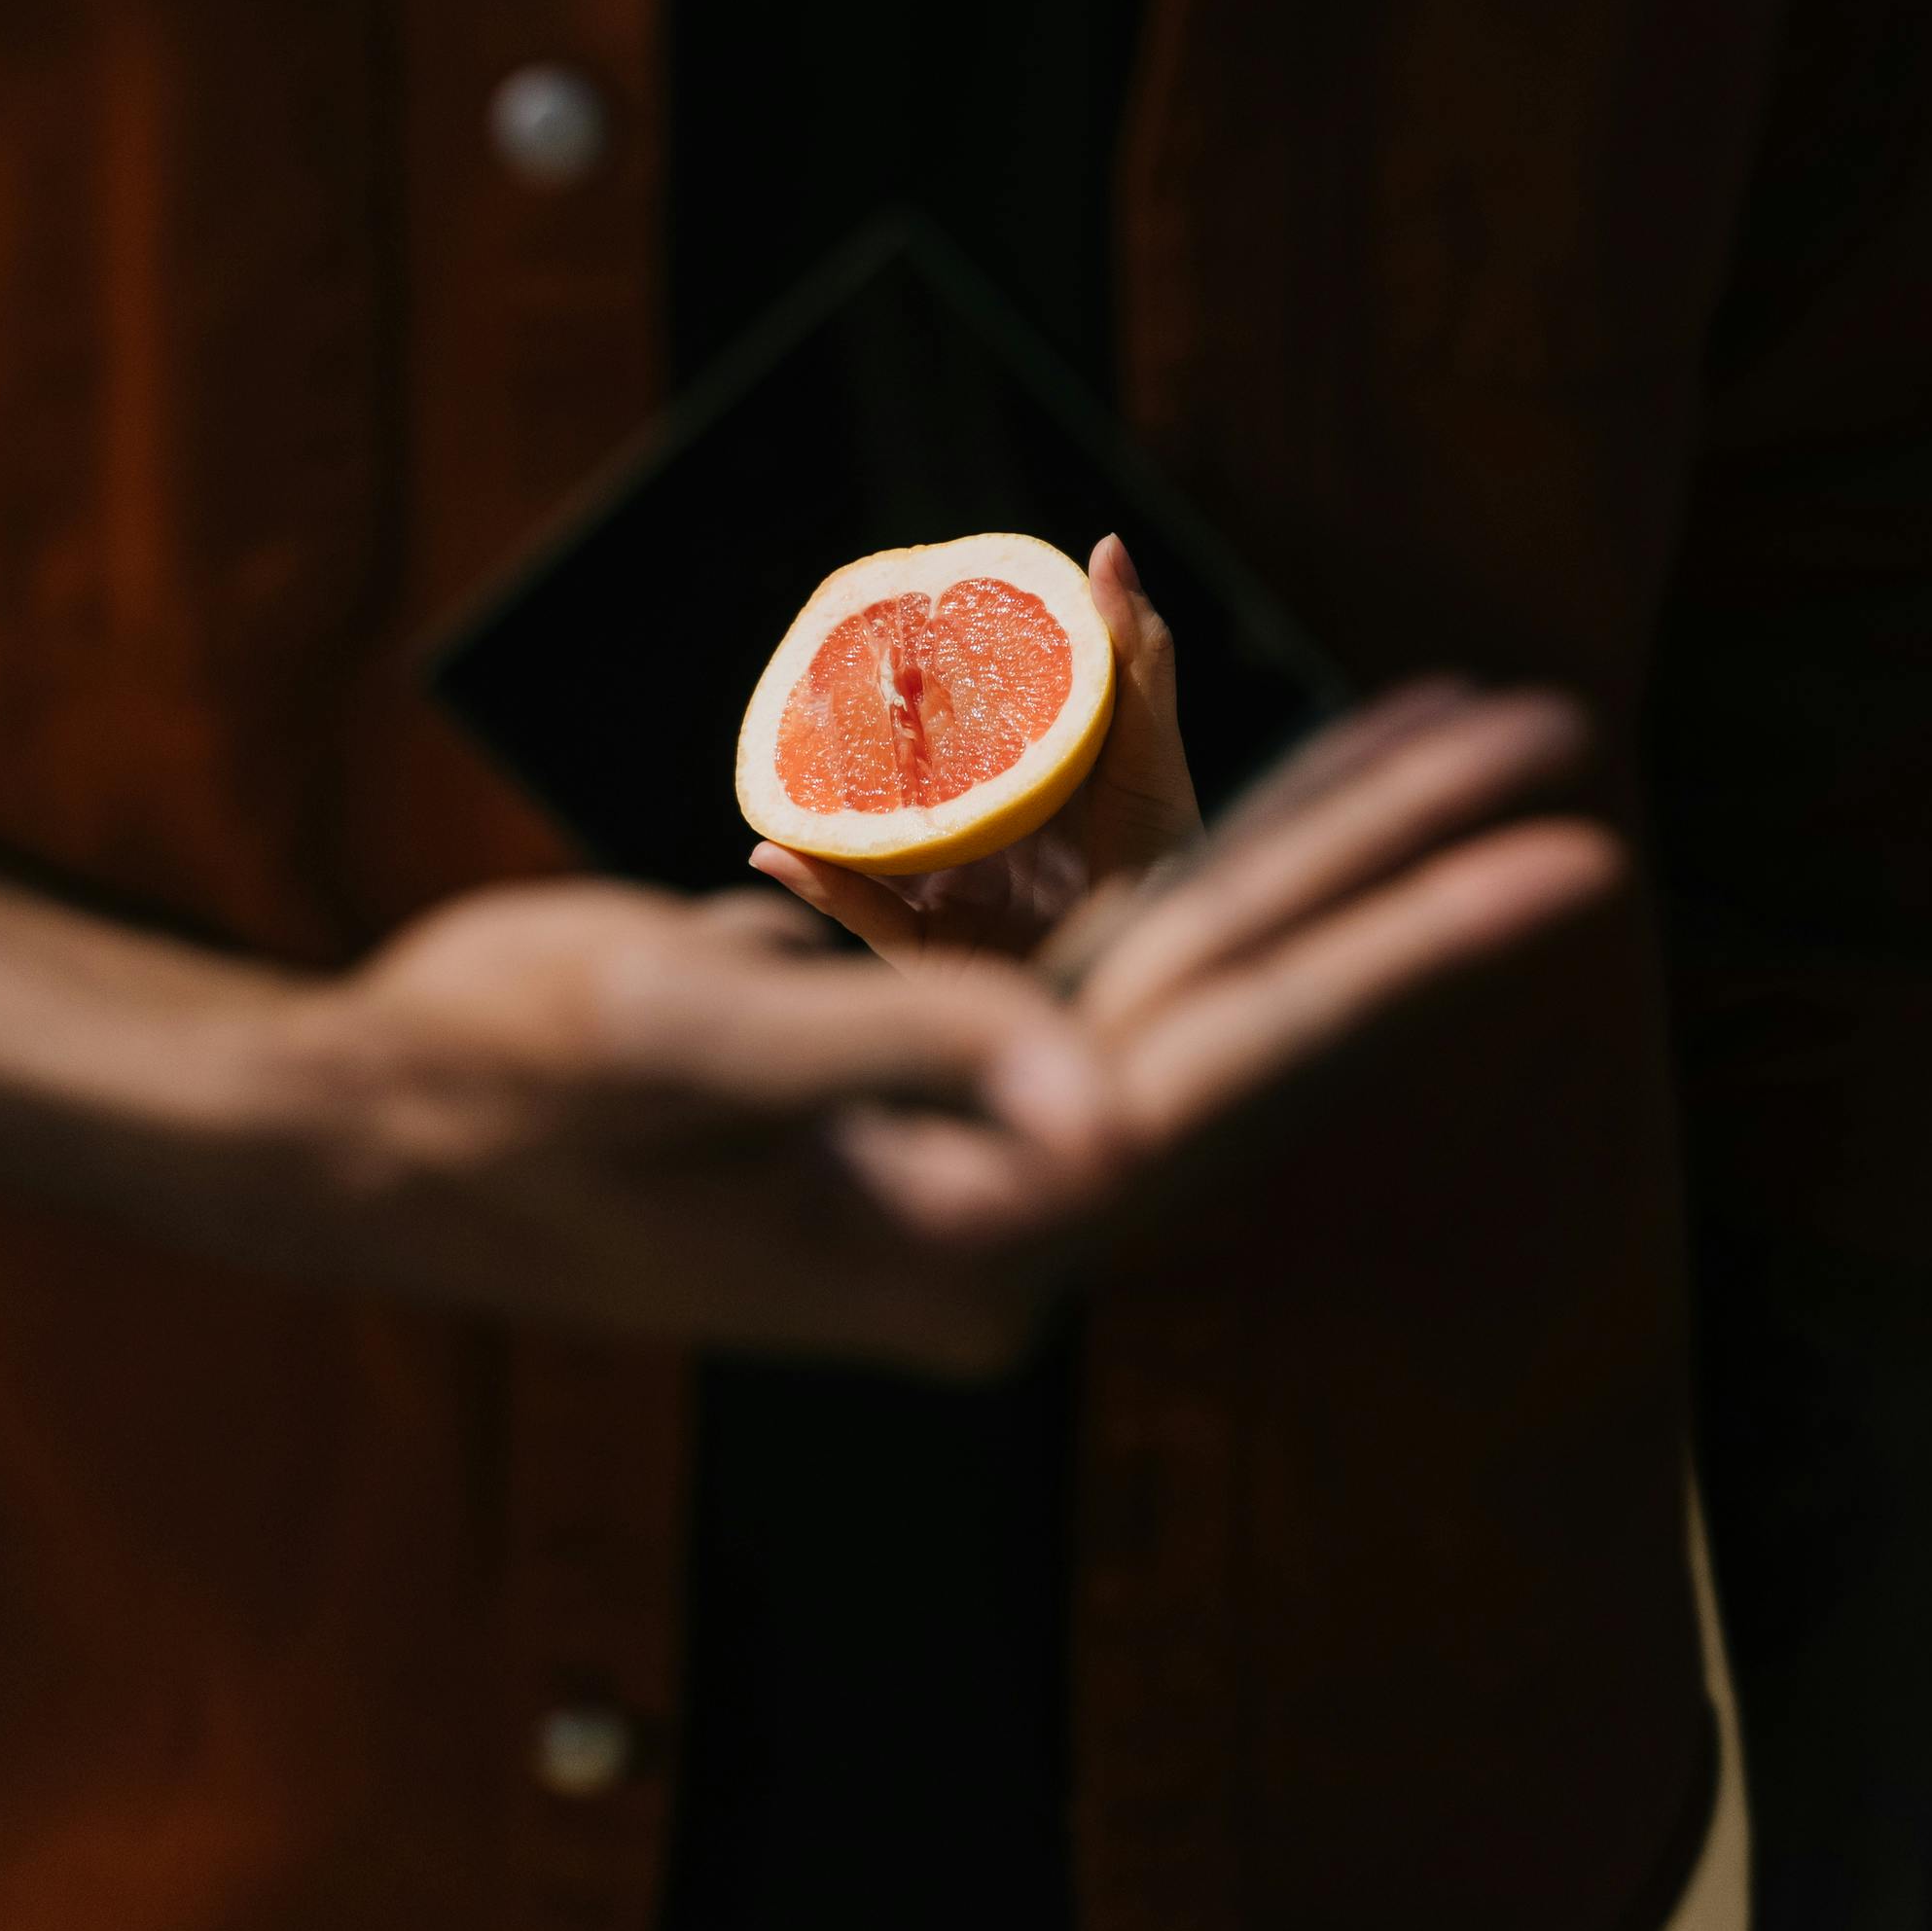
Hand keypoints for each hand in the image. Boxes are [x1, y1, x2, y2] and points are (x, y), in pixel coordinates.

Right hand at [0, 680, 1619, 1381]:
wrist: (361, 1133)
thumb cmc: (497, 1090)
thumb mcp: (679, 1047)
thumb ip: (900, 1063)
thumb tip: (1099, 1123)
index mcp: (980, 1216)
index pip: (1244, 1057)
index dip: (1412, 945)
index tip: (1570, 855)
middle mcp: (1009, 1178)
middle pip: (1248, 986)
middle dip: (1398, 858)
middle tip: (1555, 743)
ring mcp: (971, 1112)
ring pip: (1182, 937)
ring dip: (1298, 821)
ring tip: (1443, 717)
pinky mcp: (921, 1046)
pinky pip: (1074, 908)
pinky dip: (1136, 800)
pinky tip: (1214, 714)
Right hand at [748, 534, 1198, 969]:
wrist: (1179, 991)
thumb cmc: (1175, 871)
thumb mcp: (1151, 756)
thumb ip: (1133, 658)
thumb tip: (1107, 544)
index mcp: (1022, 797)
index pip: (951, 736)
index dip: (909, 692)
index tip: (864, 637)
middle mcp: (979, 852)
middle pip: (897, 795)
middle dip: (845, 757)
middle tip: (796, 703)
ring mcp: (950, 910)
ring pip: (866, 857)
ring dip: (817, 822)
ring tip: (773, 778)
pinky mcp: (936, 967)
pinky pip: (867, 926)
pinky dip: (823, 892)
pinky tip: (776, 851)